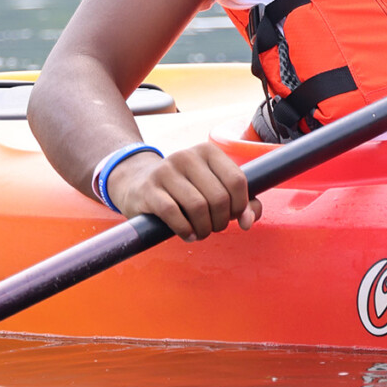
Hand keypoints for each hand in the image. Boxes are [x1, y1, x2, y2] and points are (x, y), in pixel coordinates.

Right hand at [107, 139, 260, 240]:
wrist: (137, 184)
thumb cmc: (185, 190)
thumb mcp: (214, 189)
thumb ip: (241, 204)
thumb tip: (248, 221)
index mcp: (208, 151)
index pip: (237, 180)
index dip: (240, 206)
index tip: (233, 217)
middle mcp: (187, 156)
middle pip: (219, 197)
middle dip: (221, 221)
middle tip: (213, 228)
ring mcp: (166, 171)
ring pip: (198, 207)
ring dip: (204, 229)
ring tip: (201, 233)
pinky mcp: (148, 189)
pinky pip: (173, 213)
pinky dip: (185, 230)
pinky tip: (187, 234)